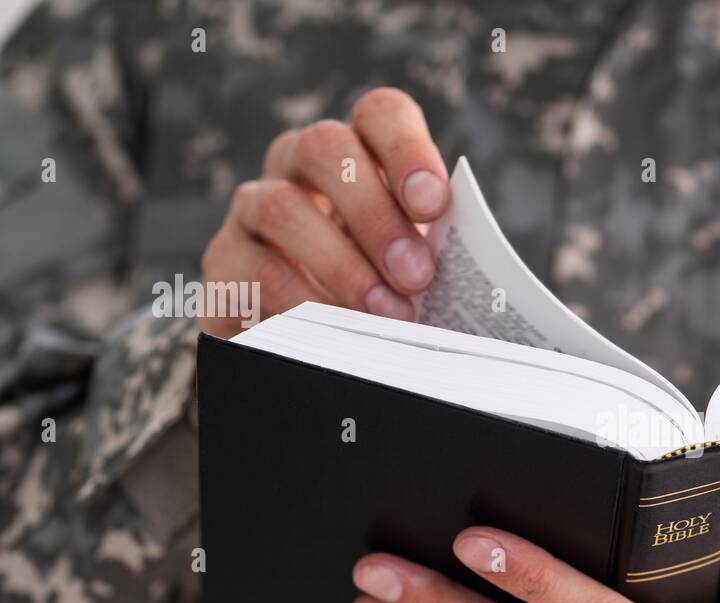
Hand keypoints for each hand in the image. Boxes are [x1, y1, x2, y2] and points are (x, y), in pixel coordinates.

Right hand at [200, 87, 447, 337]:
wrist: (309, 346)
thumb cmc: (384, 295)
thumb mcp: (414, 267)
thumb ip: (434, 255)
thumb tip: (471, 279)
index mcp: (359, 152)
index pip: (380, 115)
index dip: (408, 150)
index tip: (434, 205)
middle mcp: (298, 164)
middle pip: (325, 148)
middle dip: (375, 214)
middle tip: (417, 276)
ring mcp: (253, 208)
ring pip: (281, 207)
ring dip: (341, 265)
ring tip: (387, 316)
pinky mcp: (224, 263)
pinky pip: (253, 272)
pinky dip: (301, 305)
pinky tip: (337, 333)